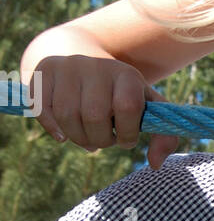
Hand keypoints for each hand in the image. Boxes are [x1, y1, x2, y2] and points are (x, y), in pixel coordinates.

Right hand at [26, 54, 180, 170]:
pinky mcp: (43, 72)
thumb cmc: (119, 92)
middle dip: (100, 140)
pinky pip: (42, 109)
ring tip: (87, 137)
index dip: (127, 133)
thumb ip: (163, 135)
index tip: (125, 138)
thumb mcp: (146, 106)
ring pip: (67, 116)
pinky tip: (63, 134)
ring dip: (78, 138)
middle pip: (94, 116)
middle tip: (104, 140)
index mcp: (126, 74)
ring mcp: (68, 67)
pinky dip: (53, 128)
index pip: (128, 107)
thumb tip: (156, 164)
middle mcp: (96, 66)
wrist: (80, 55)